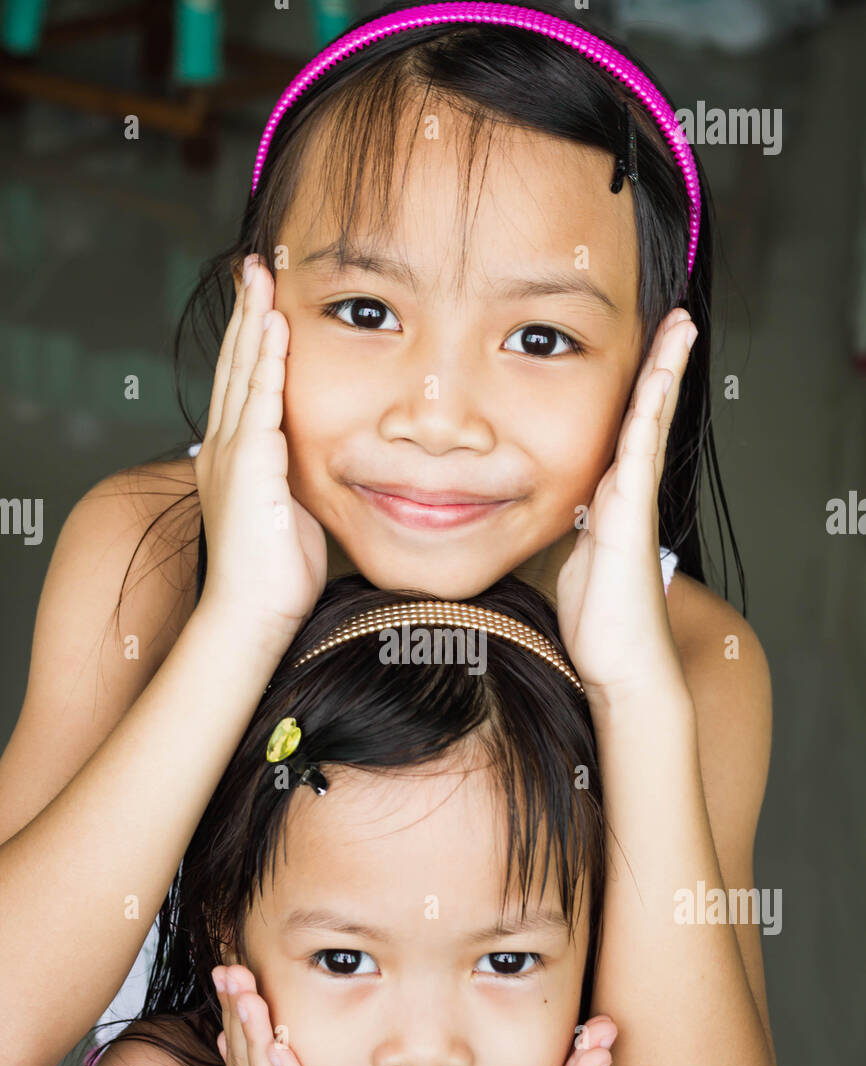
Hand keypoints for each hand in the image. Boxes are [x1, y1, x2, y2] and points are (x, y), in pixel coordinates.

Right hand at [194, 255, 327, 660]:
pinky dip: (265, 361)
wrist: (253, 615)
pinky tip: (274, 326)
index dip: (249, 341)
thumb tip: (315, 473)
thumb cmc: (275, 578)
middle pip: (232, 366)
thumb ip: (294, 484)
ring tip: (261, 278)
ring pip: (241, 372)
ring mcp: (230, 455)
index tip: (261, 302)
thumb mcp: (288, 516)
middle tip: (252, 268)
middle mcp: (222, 449)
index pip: (240, 385)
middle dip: (245, 314)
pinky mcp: (247, 466)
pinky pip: (258, 401)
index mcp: (232, 460)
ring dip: (252, 322)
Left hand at [556, 311, 697, 703]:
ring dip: (665, 372)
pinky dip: (650, 410)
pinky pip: (640, 451)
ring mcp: (633, 501)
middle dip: (660, 366)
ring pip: (649, 422)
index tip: (643, 351)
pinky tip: (658, 376)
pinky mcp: (631, 515)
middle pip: (645, 415)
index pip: (622, 432)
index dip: (634, 391)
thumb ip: (559, 537)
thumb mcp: (567, 567)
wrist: (622, 666)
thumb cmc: (595, 625)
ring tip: (681, 327)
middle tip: (677, 319)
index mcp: (608, 501)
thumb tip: (528, 521)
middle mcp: (625, 494)